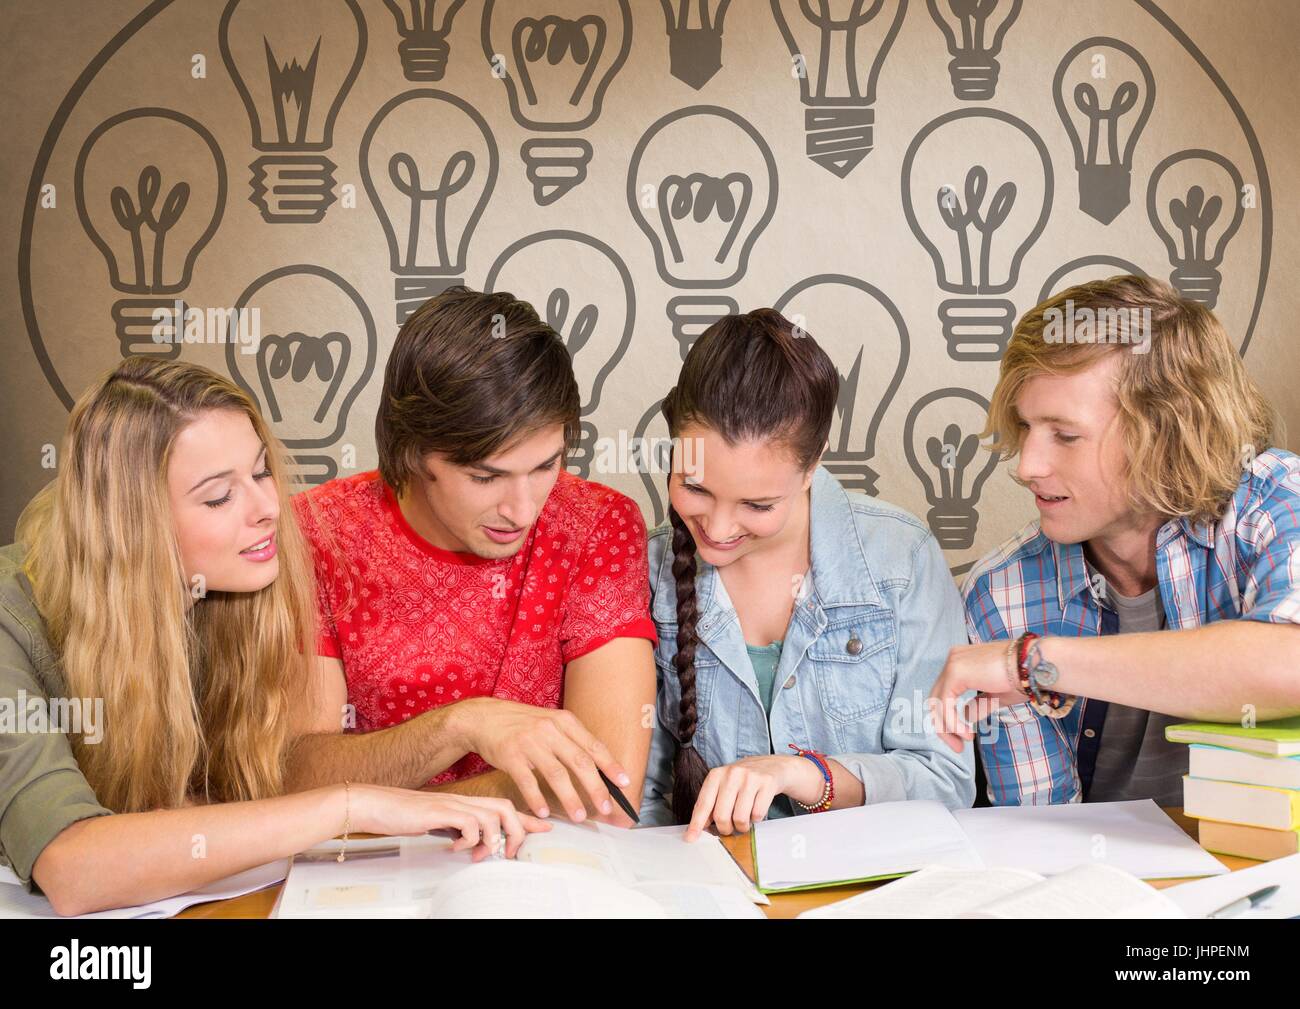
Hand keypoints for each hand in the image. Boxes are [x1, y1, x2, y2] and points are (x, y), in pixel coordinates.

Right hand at [351, 785, 550, 860]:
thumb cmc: (405, 814)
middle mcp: (463, 800)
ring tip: (480, 854)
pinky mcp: (440, 811)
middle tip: (511, 853)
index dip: (527, 818)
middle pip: (506, 808)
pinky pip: (468, 823)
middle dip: (518, 830)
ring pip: (492, 816)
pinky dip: (468, 839)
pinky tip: (454, 846)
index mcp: (465, 802)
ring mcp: (452, 804)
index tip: (545, 828)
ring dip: (492, 839)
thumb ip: (459, 828)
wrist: (376, 804)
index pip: (504, 807)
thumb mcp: (439, 823)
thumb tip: (475, 844)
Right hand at [450, 698, 629, 821]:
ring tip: (579, 816)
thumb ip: (572, 741)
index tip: (625, 783)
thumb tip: (599, 768)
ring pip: (556, 773)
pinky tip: (544, 812)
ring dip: (570, 797)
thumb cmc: (523, 725)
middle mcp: (550, 730)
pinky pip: (528, 781)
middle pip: (579, 761)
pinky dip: (537, 798)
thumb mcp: (551, 723)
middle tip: (606, 808)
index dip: (611, 765)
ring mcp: (530, 742)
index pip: (594, 745)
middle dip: (596, 787)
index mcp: (564, 721)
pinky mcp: (510, 755)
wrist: (485, 717)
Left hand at [684, 755, 823, 840]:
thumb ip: (711, 803)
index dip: (696, 824)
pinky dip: (756, 819)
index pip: (703, 804)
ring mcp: (750, 777)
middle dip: (725, 829)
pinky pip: (758, 814)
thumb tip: (700, 828)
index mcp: (716, 775)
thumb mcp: (724, 785)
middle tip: (730, 828)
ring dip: (742, 826)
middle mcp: (732, 774)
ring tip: (744, 819)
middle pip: (722, 816)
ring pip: (740, 818)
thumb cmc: (743, 781)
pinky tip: (756, 809)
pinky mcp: (767, 783)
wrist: (773, 766)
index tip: (690, 838)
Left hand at [928, 641, 1026, 752]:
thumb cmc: (1022, 679)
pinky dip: (952, 722)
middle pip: (936, 698)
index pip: (945, 693)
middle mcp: (954, 659)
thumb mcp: (996, 696)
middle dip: (944, 726)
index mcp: (962, 661)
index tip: (962, 738)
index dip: (948, 718)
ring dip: (948, 727)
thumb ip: (979, 704)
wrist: (1036, 666)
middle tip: (958, 747)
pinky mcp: (955, 672)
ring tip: (965, 741)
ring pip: (938, 702)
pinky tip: (966, 734)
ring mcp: (953, 664)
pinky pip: (945, 703)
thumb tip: (965, 714)